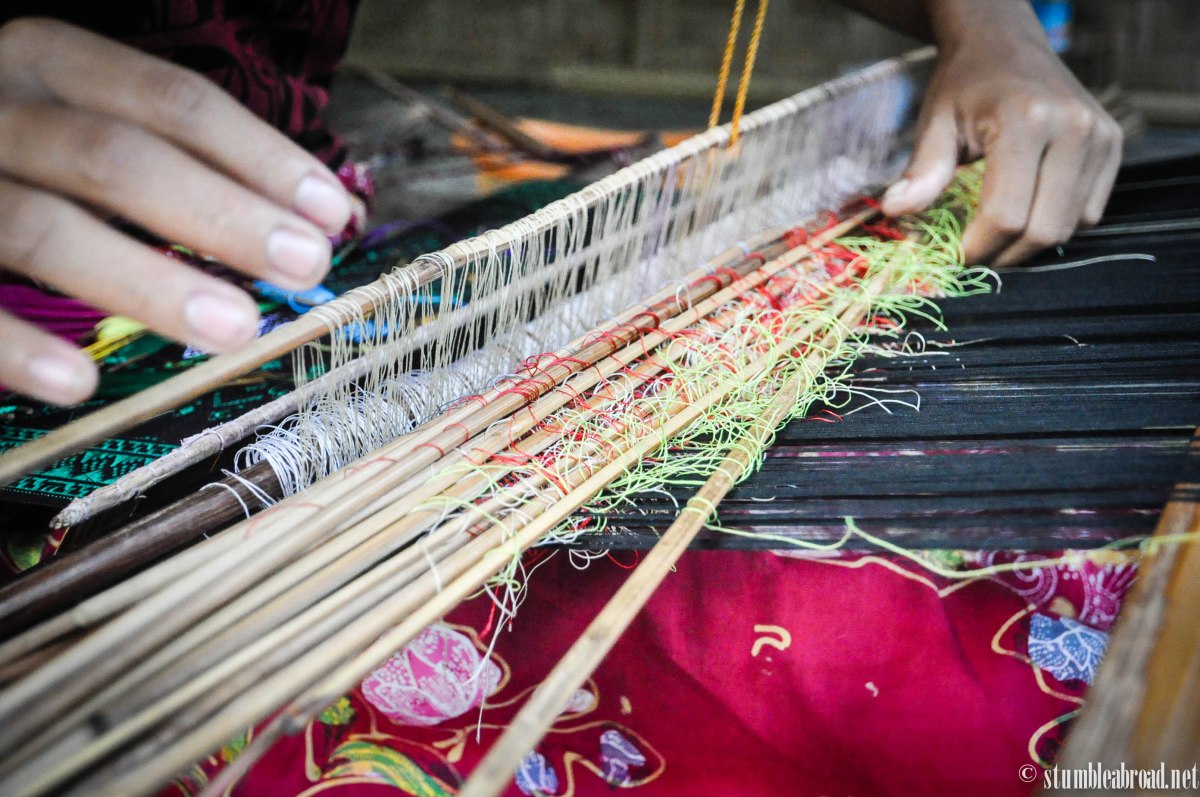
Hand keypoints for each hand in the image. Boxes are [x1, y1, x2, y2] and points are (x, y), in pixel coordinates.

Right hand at [0, 18, 351, 404]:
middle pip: (116, 158)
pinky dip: (15, 346)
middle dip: (222, 215)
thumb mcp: (85, 129)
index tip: (333, 213)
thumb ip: (175, 163)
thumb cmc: (20, 161)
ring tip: (237, 329)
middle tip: (307, 268)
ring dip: (146, 282)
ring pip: (41, 226)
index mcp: (47, 64)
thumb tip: (309, 221)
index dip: (260, 157)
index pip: (171, 100)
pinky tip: (80, 384)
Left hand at [880, 1, 1121, 266]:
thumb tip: (895, 210)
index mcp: (1026, 121)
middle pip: (1044, 230)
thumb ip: (922, 171)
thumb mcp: (935, 122)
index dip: (977, 248)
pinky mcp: (1113, 146)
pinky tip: (1026, 211)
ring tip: (996, 234)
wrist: (1005, 44)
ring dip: (1029, 244)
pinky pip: (1089, 212)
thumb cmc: (965, 84)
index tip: (953, 256)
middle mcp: (1073, 128)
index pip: (1006, 215)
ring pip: (1070, 227)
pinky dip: (1056, 224)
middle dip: (1004, 254)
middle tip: (974, 253)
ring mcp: (1101, 136)